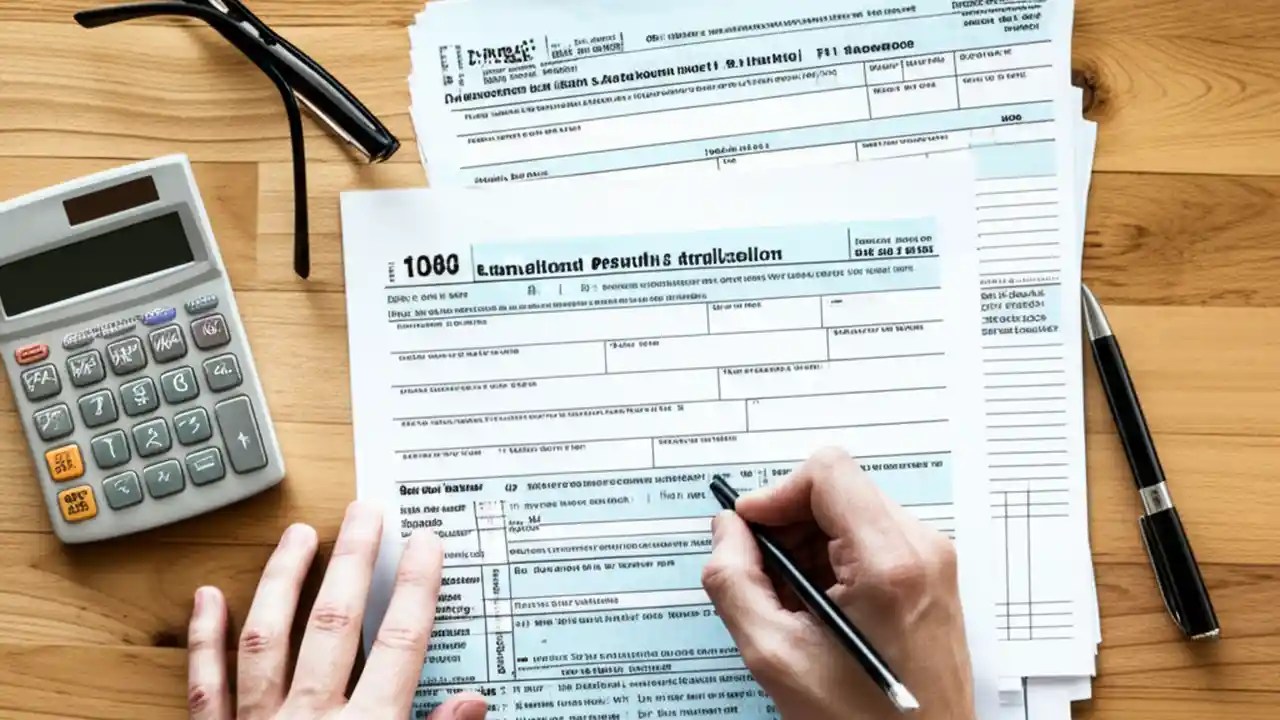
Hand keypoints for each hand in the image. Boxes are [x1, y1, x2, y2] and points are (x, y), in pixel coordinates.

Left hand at [186, 501, 487, 719]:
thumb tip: (476, 704)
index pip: (399, 645)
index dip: (416, 589)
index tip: (426, 544)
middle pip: (334, 624)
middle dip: (353, 563)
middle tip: (366, 513)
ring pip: (269, 639)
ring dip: (284, 581)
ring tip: (300, 535)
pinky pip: (205, 687)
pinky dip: (204, 640)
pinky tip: (208, 599)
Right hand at [701, 448, 973, 719]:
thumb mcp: (775, 654)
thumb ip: (734, 580)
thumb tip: (726, 531)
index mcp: (889, 562)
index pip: (827, 472)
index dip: (776, 493)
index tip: (749, 528)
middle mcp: (921, 551)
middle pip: (837, 491)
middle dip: (788, 527)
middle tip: (763, 576)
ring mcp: (931, 564)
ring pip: (849, 514)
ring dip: (808, 548)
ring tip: (792, 606)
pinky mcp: (929, 578)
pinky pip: (869, 541)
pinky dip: (832, 564)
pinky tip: (818, 611)